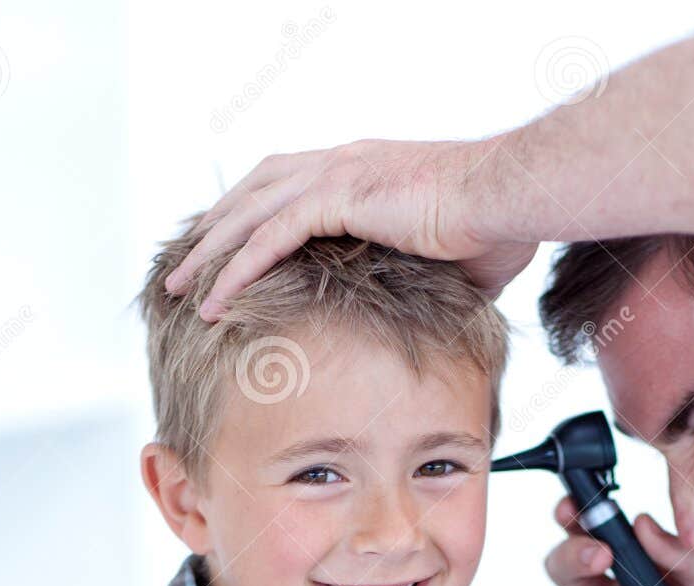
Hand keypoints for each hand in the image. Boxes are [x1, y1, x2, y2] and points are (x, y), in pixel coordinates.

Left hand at [163, 136, 536, 318]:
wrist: (513, 199)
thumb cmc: (502, 226)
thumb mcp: (461, 261)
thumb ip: (438, 282)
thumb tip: (450, 313)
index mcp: (364, 172)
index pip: (287, 188)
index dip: (249, 219)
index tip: (224, 251)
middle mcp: (343, 163)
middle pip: (254, 193)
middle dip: (213, 232)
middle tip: (182, 269)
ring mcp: (339, 175)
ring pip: (250, 213)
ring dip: (210, 252)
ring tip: (180, 287)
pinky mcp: (341, 196)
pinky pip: (271, 237)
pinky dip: (238, 268)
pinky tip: (215, 299)